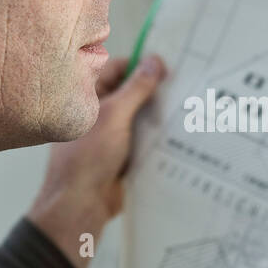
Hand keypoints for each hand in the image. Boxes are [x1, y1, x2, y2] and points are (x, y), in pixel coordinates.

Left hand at [26, 54, 165, 267]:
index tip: (167, 67)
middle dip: (155, 91)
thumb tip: (154, 62)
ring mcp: (112, 134)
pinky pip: (144, 139)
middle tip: (183, 87)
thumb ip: (136, 88)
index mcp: (89, 96)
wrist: (81, 205)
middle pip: (132, 92)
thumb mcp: (114, 115)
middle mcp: (100, 112)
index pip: (117, 68)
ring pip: (141, 117)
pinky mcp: (123, 154)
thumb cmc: (87, 157)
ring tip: (187, 109)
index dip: (141, 65)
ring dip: (159, 115)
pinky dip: (158, 137)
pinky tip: (179, 134)